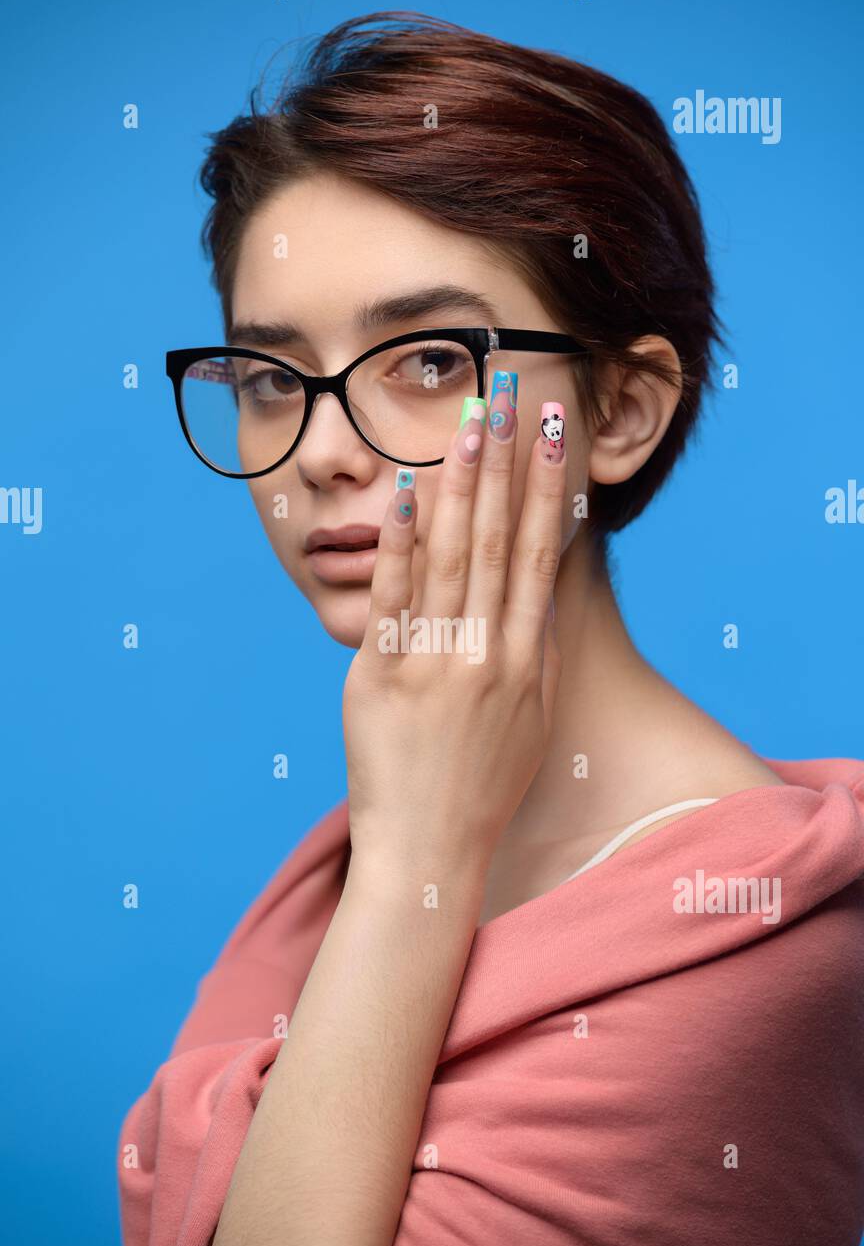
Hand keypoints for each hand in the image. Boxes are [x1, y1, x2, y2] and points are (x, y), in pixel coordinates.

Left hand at [344, 382, 563, 870]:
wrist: (429, 849)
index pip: (540, 555)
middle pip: (497, 540)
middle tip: (507, 395)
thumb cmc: (482, 786)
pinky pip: (394, 598)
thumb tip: (539, 589)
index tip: (553, 433)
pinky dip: (400, 543)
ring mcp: (435, 664)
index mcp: (527, 661)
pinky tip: (405, 493)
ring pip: (450, 556)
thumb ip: (535, 652)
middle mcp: (488, 654)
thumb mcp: (530, 720)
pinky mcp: (384, 677)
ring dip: (458, 483)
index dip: (546, 488)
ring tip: (466, 423)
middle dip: (503, 461)